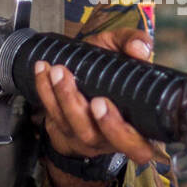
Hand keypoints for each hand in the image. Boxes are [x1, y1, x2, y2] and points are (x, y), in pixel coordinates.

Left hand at [34, 27, 155, 165]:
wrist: (80, 77)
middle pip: (113, 141)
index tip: (115, 108)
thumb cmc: (108, 68)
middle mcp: (117, 136)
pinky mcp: (66, 131)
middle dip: (103, 122)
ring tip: (59, 72)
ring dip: (67, 99)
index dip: (131, 135)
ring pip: (79, 128)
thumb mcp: (120, 49)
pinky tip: (43, 71)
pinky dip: (46, 90)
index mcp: (140, 124)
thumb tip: (140, 49)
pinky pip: (54, 115)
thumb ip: (133, 41)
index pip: (143, 145)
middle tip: (96, 101)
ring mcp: (90, 137)